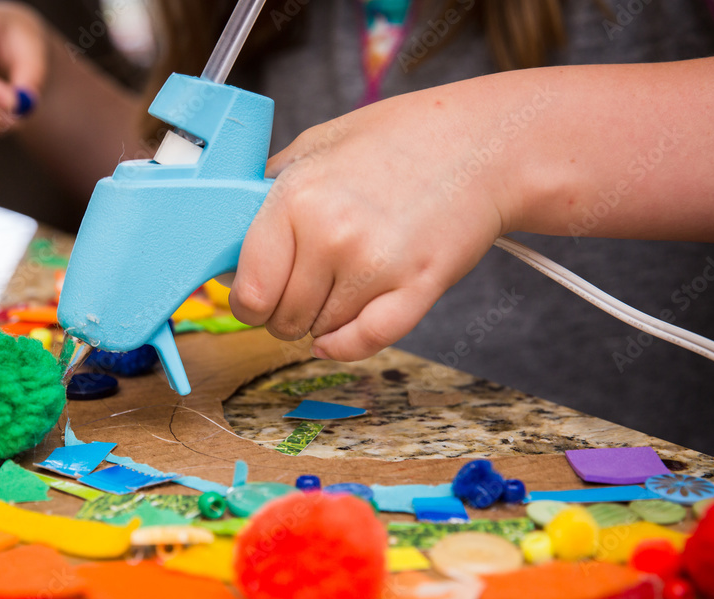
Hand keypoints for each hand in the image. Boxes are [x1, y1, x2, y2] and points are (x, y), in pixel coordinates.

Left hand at [230, 82, 515, 361]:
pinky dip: (345, 345)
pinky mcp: (418, 286)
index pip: (249, 289)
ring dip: (321, 320)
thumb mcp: (318, 144)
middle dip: (284, 313)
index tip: (256, 298)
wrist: (484, 144)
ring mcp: (377, 264)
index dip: (248, 302)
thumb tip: (229, 235)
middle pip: (282, 318)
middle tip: (302, 289)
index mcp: (296, 197)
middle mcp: (332, 234)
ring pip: (320, 332)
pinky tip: (337, 336)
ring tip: (337, 284)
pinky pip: (364, 341)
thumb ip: (269, 190)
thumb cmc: (400, 138)